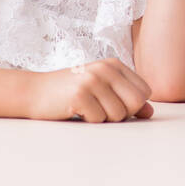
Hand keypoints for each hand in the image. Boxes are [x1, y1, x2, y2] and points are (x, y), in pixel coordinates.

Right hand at [27, 58, 154, 121]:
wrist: (34, 92)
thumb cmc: (71, 93)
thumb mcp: (102, 90)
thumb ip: (126, 99)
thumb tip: (150, 112)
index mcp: (114, 65)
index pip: (145, 91)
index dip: (133, 105)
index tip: (113, 103)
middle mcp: (105, 69)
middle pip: (136, 103)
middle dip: (122, 114)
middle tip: (101, 109)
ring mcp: (92, 80)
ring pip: (118, 115)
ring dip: (103, 118)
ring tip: (86, 108)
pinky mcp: (79, 95)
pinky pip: (99, 120)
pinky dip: (88, 121)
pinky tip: (76, 111)